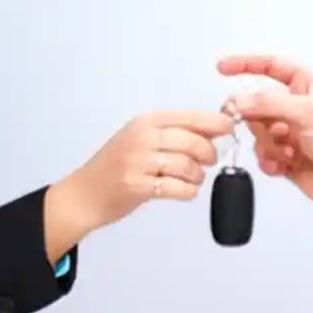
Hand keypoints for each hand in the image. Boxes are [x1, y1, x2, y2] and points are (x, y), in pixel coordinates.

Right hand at [46, 110, 234, 247]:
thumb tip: (215, 129)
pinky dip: (188, 191)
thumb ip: (174, 133)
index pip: (191, 117)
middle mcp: (142, 137)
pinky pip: (178, 188)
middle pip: (194, 142)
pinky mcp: (137, 186)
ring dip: (198, 176)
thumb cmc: (116, 166)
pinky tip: (185, 191)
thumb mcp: (141, 139)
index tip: (229, 129)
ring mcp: (138, 162)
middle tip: (209, 161)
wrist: (83, 194)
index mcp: (145, 121)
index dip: (217, 124)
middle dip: (209, 154)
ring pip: (188, 166)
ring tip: (193, 179)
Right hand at [217, 55, 312, 212]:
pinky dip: (270, 160)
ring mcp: (290, 132)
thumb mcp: (307, 112)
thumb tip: (239, 100)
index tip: (223, 68)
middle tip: (260, 127)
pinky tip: (286, 165)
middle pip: (256, 103)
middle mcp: (296, 107)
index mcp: (306, 86)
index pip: (271, 66)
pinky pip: (262, 154)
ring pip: (257, 131)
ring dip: (268, 144)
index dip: (246, 64)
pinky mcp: (285, 156)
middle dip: (256, 119)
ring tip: (288, 152)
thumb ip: (268, 103)